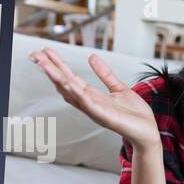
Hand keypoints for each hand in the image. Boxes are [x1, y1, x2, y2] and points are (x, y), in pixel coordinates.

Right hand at [29, 47, 157, 148]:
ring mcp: (94, 110)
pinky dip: (78, 94)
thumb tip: (92, 57)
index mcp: (91, 95)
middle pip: (64, 83)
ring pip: (71, 92)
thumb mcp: (118, 88)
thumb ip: (104, 74)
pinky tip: (69, 84)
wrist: (147, 131)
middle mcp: (88, 102)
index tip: (45, 52)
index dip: (57, 64)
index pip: (69, 77)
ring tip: (45, 65)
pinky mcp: (104, 116)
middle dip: (50, 69)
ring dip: (58, 78)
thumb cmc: (133, 114)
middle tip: (35, 54)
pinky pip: (88, 104)